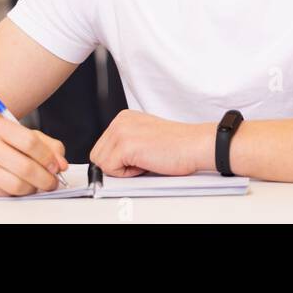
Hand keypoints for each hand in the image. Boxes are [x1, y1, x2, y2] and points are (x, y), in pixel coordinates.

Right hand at [0, 117, 69, 196]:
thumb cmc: (0, 142)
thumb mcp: (22, 134)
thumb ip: (47, 145)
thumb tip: (62, 164)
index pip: (30, 142)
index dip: (48, 157)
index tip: (58, 167)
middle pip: (25, 167)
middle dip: (46, 178)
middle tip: (53, 182)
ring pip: (16, 184)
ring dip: (34, 189)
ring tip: (38, 185)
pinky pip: (5, 193)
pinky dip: (19, 193)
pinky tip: (21, 186)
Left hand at [90, 109, 212, 177]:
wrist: (195, 145)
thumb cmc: (177, 145)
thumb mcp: (144, 136)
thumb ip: (125, 142)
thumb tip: (108, 161)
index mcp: (124, 117)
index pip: (102, 147)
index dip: (118, 159)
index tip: (138, 156)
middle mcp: (120, 121)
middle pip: (98, 155)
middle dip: (117, 165)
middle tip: (142, 159)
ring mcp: (121, 131)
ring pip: (101, 163)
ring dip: (122, 169)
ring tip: (145, 160)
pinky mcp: (125, 146)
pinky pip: (111, 170)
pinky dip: (128, 174)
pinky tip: (146, 163)